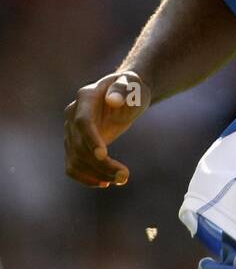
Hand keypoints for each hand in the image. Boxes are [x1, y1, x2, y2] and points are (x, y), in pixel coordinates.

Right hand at [63, 71, 151, 186]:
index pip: (83, 122)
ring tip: (121, 179)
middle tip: (125, 176)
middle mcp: (73, 114)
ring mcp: (71, 130)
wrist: (125, 94)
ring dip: (96, 174)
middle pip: (79, 146)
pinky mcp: (75, 144)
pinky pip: (73, 165)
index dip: (91, 139)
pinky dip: (86, 177)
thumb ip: (123, 90)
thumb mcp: (133, 85)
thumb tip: (113, 100)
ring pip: (75, 159)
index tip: (103, 156)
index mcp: (86, 97)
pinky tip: (105, 183)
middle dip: (101, 164)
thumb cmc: (131, 88)